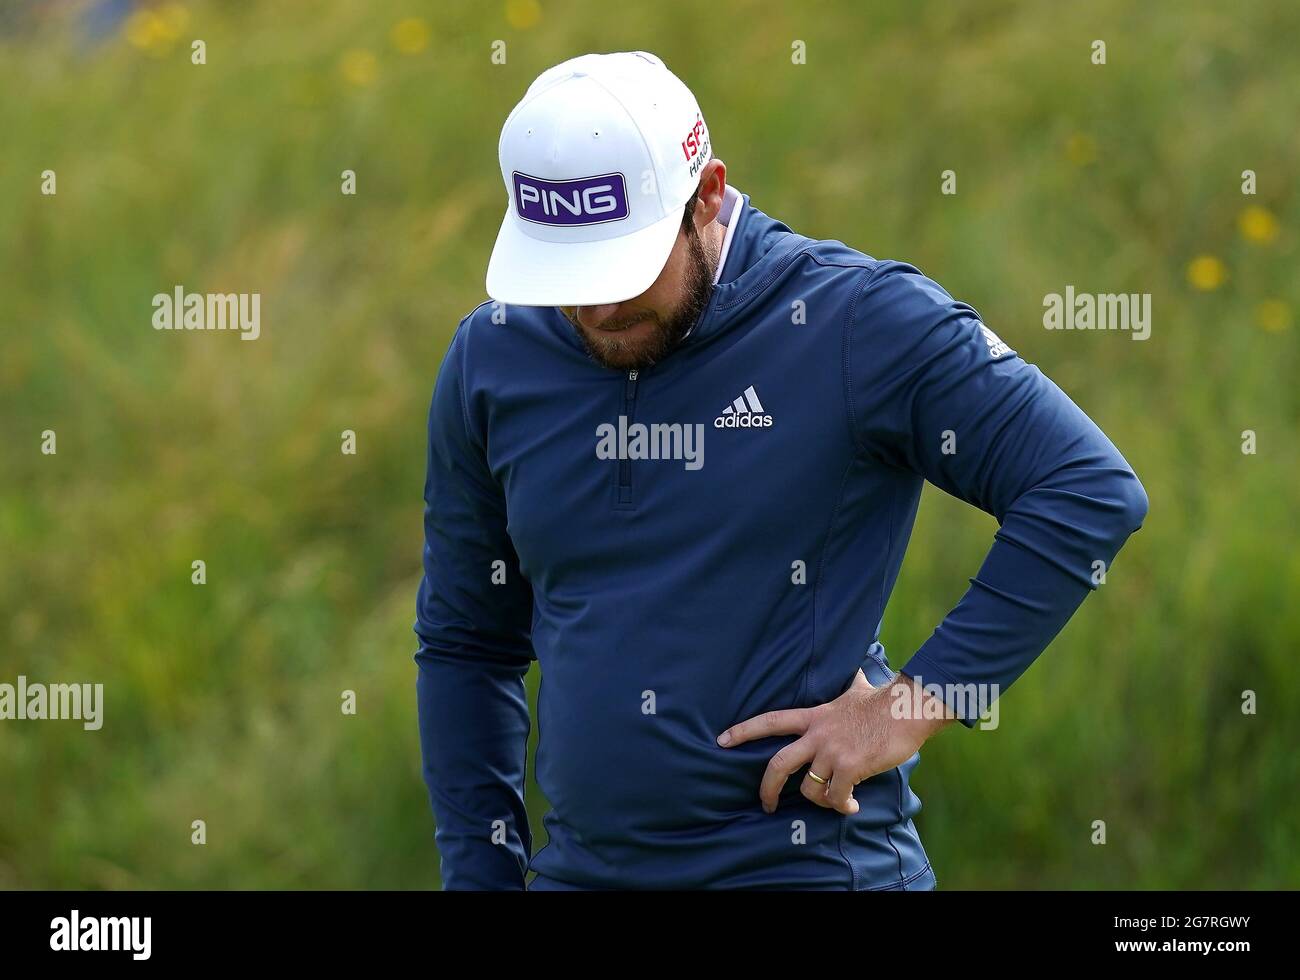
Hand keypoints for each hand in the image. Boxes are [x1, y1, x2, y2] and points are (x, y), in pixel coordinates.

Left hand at [715, 669, 955, 814]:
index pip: (771, 721)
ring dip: (821, 801)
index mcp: (814, 717)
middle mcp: (817, 735)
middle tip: (765, 804)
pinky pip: (835, 797)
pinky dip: (842, 806)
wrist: (907, 708)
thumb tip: (858, 674)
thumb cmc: (885, 700)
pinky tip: (852, 806)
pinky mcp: (850, 767)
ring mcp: (832, 751)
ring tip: (837, 801)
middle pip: (777, 764)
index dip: (744, 731)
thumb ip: (849, 685)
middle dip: (766, 788)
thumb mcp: (857, 688)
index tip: (722, 740)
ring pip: (809, 788)